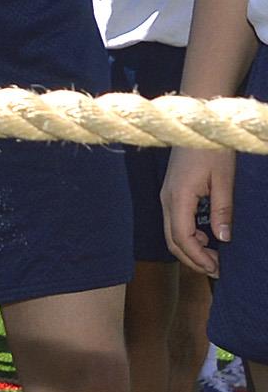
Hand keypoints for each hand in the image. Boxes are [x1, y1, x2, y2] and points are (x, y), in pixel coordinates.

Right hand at [165, 146, 231, 278]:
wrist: (199, 122)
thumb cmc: (212, 147)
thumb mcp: (224, 179)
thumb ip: (222, 209)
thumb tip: (223, 238)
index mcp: (178, 198)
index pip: (181, 237)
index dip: (197, 257)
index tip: (215, 268)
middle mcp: (167, 200)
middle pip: (172, 239)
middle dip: (192, 258)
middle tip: (216, 270)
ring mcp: (167, 196)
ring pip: (172, 232)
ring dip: (190, 248)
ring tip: (214, 257)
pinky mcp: (172, 192)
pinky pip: (175, 221)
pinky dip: (189, 235)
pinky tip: (207, 236)